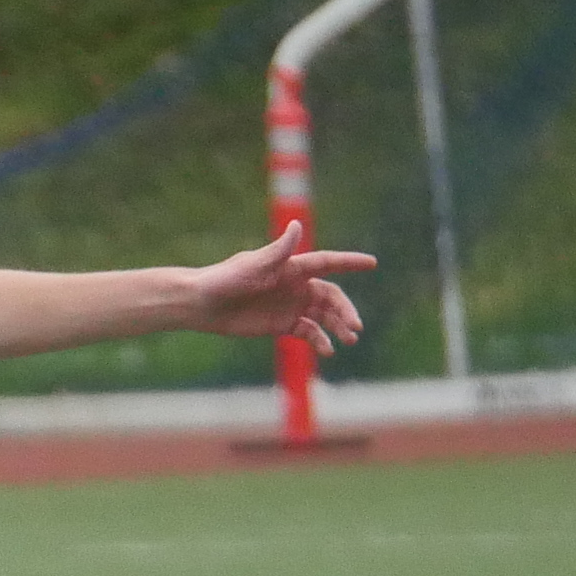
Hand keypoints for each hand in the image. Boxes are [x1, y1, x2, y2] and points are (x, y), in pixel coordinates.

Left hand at [184, 225, 375, 348]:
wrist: (202, 304)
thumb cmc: (225, 279)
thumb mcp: (253, 266)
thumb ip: (278, 250)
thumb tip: (297, 225)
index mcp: (291, 267)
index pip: (327, 262)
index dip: (350, 262)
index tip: (372, 263)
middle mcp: (295, 285)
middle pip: (330, 296)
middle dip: (346, 310)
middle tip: (356, 327)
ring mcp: (289, 305)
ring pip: (323, 316)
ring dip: (338, 327)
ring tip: (349, 340)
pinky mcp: (281, 325)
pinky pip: (308, 332)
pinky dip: (320, 340)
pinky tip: (327, 350)